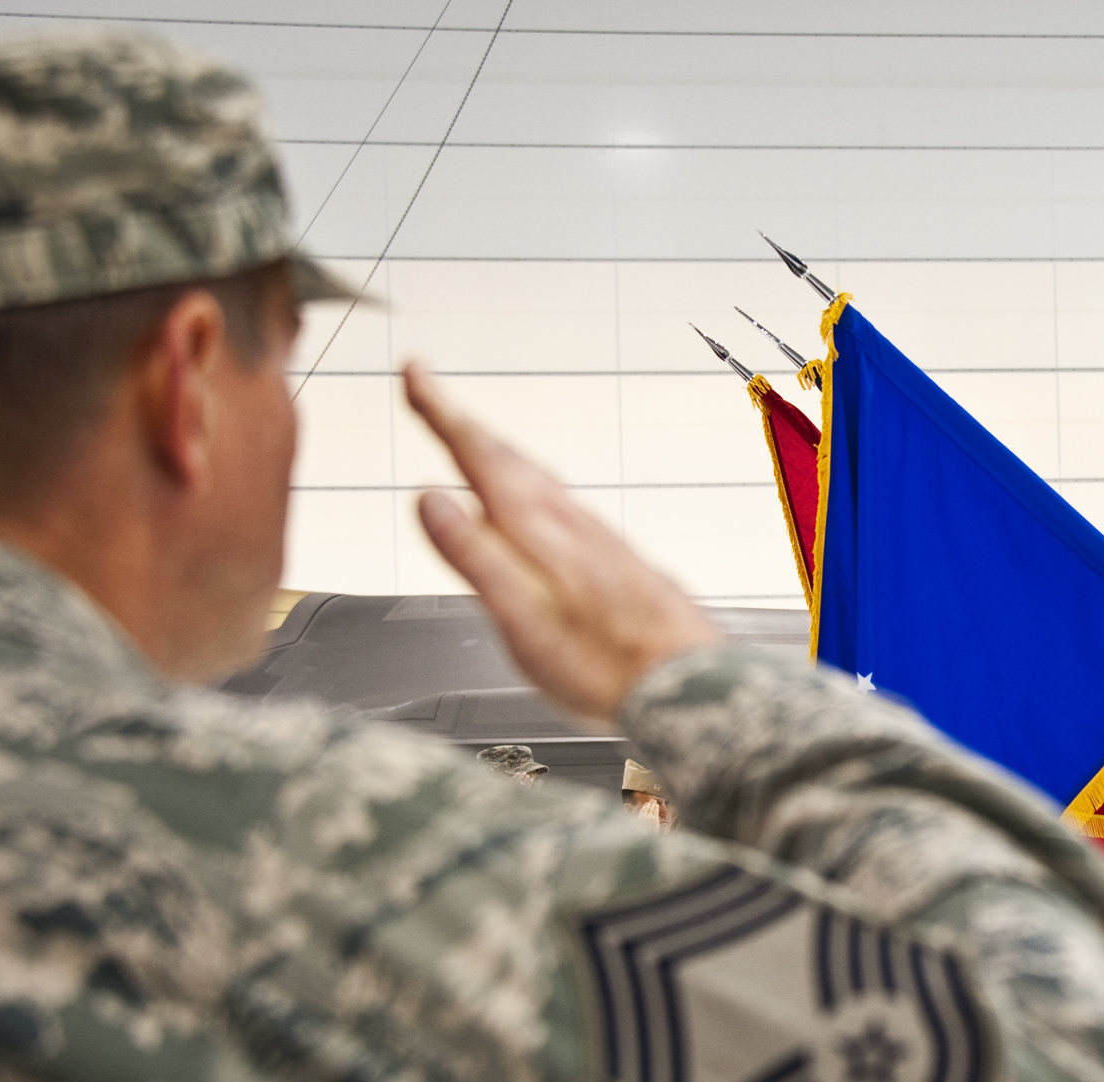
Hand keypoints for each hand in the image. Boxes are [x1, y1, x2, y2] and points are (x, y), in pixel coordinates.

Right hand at [406, 364, 724, 722]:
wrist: (688, 685)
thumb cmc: (606, 667)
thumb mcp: (522, 622)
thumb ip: (475, 558)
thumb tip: (430, 499)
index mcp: (539, 532)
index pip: (479, 456)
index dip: (441, 412)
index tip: (415, 374)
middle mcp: (572, 523)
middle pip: (507, 460)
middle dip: (463, 424)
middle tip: (430, 393)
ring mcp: (599, 538)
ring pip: (538, 480)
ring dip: (498, 453)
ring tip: (472, 441)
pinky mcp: (617, 559)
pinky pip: (563, 504)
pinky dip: (533, 487)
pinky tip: (539, 507)